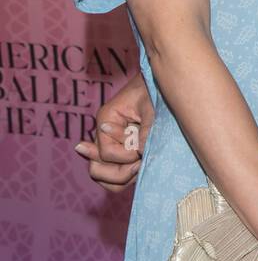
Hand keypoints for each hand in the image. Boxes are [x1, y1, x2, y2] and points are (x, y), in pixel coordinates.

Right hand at [74, 72, 153, 190]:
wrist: (159, 84)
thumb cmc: (155, 92)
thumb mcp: (152, 110)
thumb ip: (145, 133)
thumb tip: (140, 154)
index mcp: (106, 119)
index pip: (107, 153)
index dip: (126, 156)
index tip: (144, 148)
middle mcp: (102, 135)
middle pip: (96, 170)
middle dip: (120, 173)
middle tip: (139, 165)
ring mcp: (108, 144)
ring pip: (103, 177)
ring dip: (122, 177)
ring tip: (141, 166)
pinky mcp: (118, 151)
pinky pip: (113, 174)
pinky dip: (125, 177)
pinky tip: (139, 167)